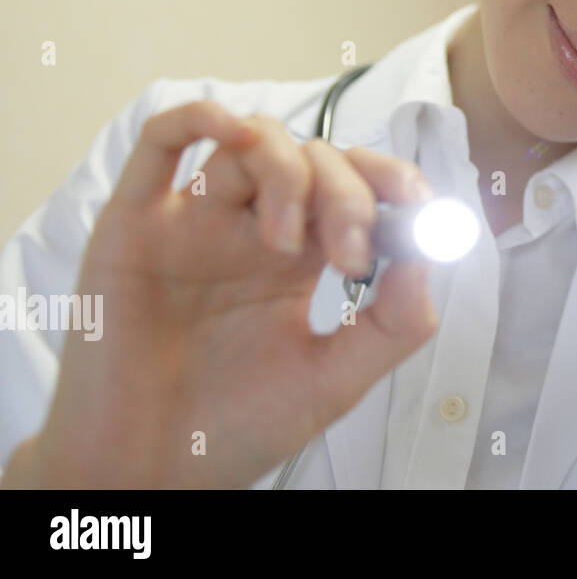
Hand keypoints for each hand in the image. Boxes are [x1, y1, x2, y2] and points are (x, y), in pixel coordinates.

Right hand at [3, 101, 439, 487]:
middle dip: (347, 194)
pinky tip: (234, 132)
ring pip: (251, 142)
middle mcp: (250, 227)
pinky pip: (160, 143)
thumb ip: (392, 322)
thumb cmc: (235, 428)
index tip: (420, 211)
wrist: (147, 471)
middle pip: (313, 159)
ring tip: (285, 241)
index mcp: (302, 256)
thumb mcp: (335, 380)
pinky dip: (199, 117)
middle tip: (351, 255)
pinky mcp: (134, 225)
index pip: (357, 185)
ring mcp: (194, 221)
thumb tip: (431, 253)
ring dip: (286, 171)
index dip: (392, 182)